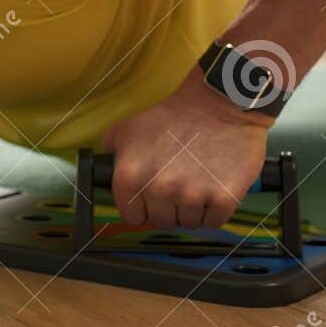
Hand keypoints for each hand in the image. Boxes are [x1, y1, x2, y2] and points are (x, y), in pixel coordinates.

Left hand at [100, 75, 271, 230]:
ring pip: (187, 224)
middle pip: (161, 221)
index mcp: (130, 175)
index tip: (151, 197)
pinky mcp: (223, 198)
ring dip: (192, 208)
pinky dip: (214, 209)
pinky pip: (212, 222)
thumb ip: (110, 154)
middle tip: (178, 181)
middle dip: (168, 207)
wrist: (219, 103)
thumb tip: (102, 177)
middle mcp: (158, 188)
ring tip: (197, 178)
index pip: (132, 216)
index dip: (142, 207)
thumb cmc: (174, 114)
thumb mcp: (128, 127)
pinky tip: (213, 184)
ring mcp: (192, 195)